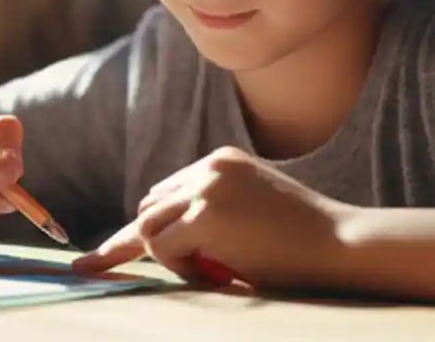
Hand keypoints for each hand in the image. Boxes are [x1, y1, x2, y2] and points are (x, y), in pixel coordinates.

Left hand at [73, 147, 350, 288]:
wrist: (344, 245)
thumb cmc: (305, 243)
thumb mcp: (251, 213)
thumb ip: (209, 215)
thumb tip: (156, 239)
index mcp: (222, 162)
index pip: (164, 194)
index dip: (131, 234)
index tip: (91, 263)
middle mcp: (210, 167)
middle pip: (149, 209)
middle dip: (160, 244)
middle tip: (203, 269)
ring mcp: (207, 187)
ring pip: (149, 227)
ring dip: (173, 257)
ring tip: (221, 269)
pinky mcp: (206, 214)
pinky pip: (162, 248)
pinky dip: (182, 268)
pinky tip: (222, 272)